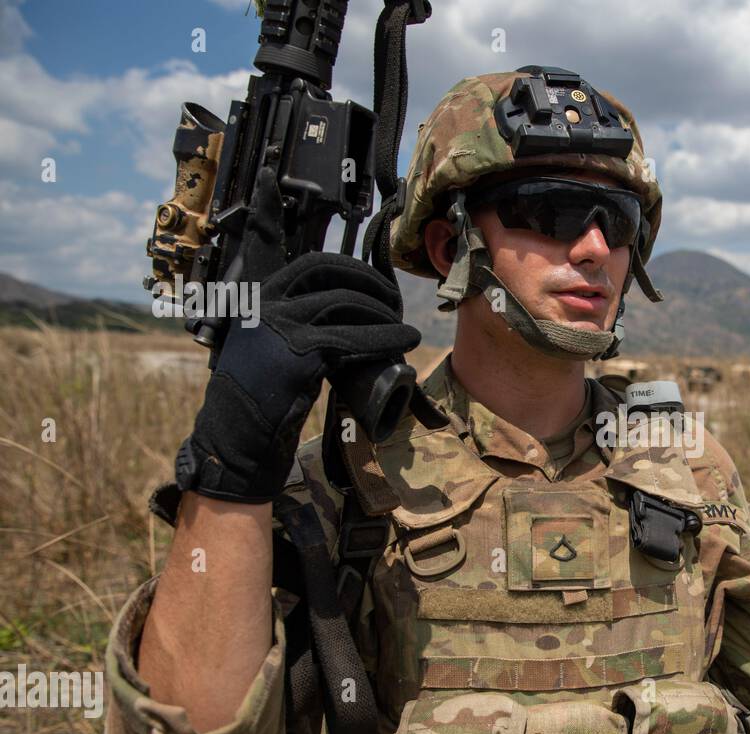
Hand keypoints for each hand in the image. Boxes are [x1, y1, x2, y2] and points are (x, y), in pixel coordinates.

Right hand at [175, 167, 420, 502]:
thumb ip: (296, 324)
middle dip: (366, 279)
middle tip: (392, 297)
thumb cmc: (262, 397)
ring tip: (404, 326)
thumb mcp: (272, 349)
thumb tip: (345, 316)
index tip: (266, 173)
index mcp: (252, 295)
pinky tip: (402, 340)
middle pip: (324, 267)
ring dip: (382, 312)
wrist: (238, 435)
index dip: (263, 208)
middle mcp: (262, 301)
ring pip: (345, 301)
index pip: (258, 240)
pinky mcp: (298, 350)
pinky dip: (384, 337)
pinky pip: (352, 335)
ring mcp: (278, 323)